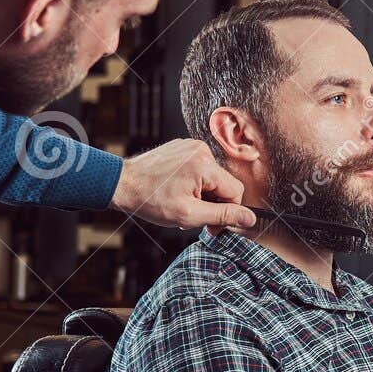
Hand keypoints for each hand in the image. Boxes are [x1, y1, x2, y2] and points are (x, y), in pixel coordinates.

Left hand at [110, 139, 257, 229]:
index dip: (228, 212)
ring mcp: (191, 146)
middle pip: (224, 183)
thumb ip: (223, 216)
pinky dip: (195, 182)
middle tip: (193, 216)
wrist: (122, 183)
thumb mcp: (189, 215)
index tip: (212, 225)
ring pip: (213, 177)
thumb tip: (250, 218)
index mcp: (205, 165)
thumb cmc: (151, 200)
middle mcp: (201, 150)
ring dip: (204, 193)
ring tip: (183, 202)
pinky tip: (179, 190)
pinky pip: (201, 168)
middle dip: (213, 202)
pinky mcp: (183, 147)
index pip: (235, 191)